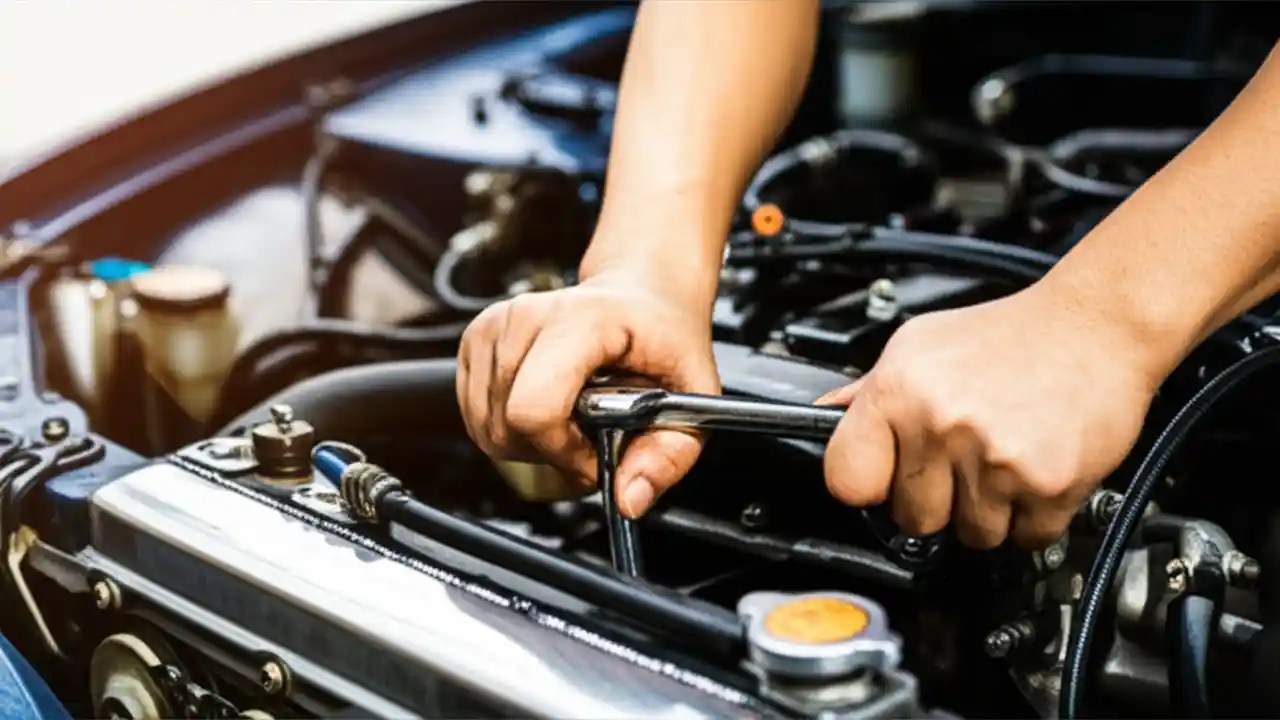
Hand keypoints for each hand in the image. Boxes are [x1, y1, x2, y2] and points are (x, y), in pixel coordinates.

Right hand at [457, 268, 718, 516]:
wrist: (640, 294)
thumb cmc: (662, 336)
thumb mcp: (692, 396)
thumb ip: (667, 456)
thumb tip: (630, 499)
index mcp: (583, 320)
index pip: (535, 409)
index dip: (564, 452)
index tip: (596, 452)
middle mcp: (528, 316)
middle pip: (506, 426)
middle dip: (548, 454)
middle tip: (587, 441)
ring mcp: (495, 326)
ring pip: (486, 427)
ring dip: (528, 444)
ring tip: (570, 424)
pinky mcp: (475, 339)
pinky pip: (475, 415)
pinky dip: (508, 429)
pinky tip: (546, 410)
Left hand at [819, 287, 1161, 548]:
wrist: (1095, 324)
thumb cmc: (1008, 335)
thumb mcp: (920, 345)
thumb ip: (868, 391)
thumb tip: (821, 418)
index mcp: (898, 392)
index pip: (847, 480)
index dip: (868, 485)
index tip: (883, 481)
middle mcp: (941, 424)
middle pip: (912, 518)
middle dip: (936, 500)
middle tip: (961, 462)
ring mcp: (994, 458)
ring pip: (971, 535)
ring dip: (988, 511)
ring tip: (1001, 460)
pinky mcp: (1047, 483)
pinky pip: (1025, 537)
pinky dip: (1032, 517)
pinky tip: (1032, 471)